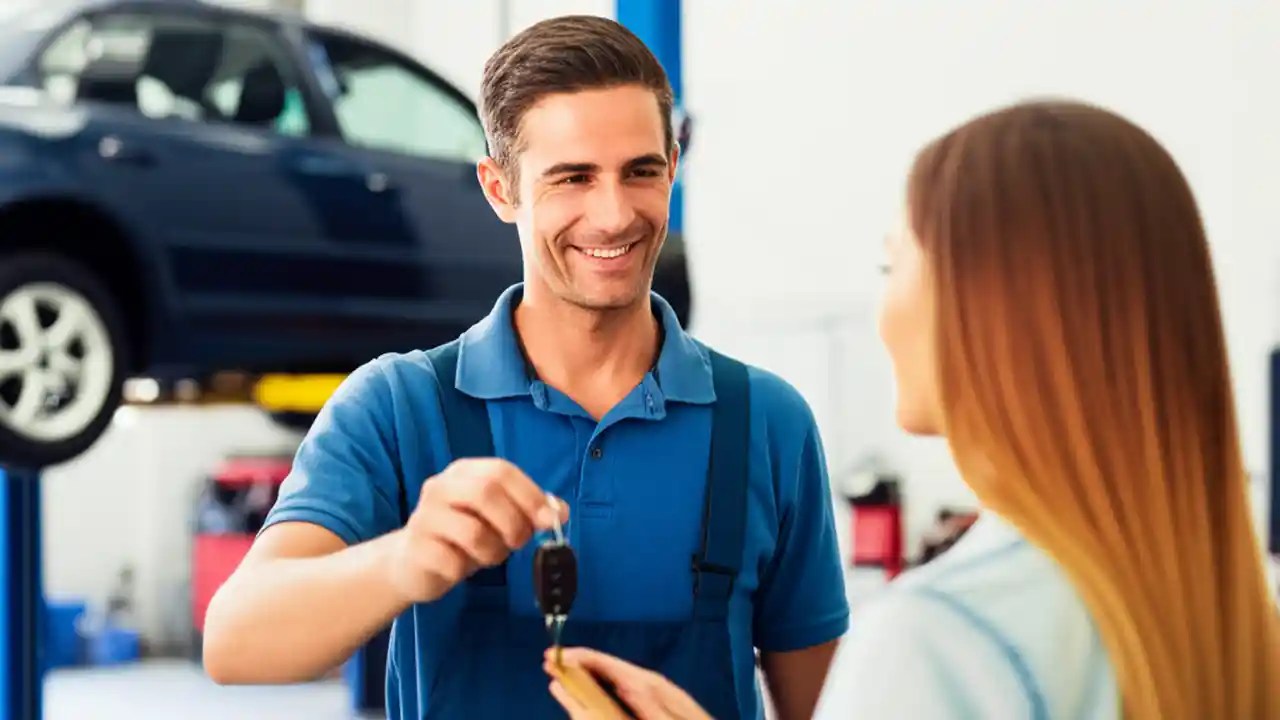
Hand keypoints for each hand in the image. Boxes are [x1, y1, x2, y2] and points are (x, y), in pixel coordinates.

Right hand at [389, 458, 566, 603]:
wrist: (413, 562)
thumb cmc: (462, 536)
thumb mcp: (498, 520)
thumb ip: (529, 512)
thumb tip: (560, 513)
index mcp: (464, 472)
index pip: (501, 471)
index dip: (530, 495)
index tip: (551, 521)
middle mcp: (441, 487)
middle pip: (485, 492)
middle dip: (513, 522)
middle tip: (519, 543)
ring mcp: (424, 516)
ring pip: (472, 531)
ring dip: (492, 552)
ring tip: (489, 556)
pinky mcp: (415, 548)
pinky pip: (451, 561)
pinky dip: (465, 569)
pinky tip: (459, 567)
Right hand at [544, 647, 711, 719]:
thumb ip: (652, 705)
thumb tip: (628, 684)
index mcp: (651, 685)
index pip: (609, 665)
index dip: (582, 658)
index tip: (558, 655)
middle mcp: (649, 684)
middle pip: (607, 668)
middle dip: (579, 663)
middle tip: (551, 662)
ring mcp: (651, 693)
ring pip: (612, 678)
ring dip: (587, 674)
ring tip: (563, 671)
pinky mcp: (652, 703)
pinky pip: (619, 690)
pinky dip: (601, 686)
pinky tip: (593, 689)